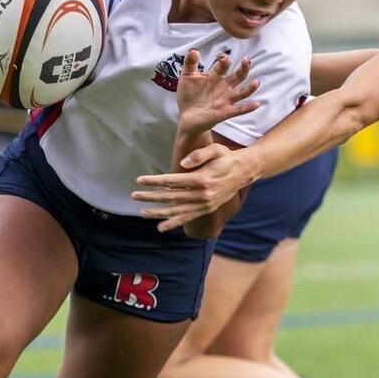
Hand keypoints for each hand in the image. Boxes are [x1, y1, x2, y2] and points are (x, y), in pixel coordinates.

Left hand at [133, 144, 253, 231]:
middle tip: (134, 195)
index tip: (139, 180)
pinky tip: (160, 227)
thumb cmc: (227, 158)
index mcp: (202, 179)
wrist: (244, 171)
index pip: (172, 181)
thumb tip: (182, 164)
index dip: (155, 181)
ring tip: (142, 212)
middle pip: (171, 197)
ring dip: (158, 212)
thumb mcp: (216, 150)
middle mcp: (202, 195)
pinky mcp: (206, 209)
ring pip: (177, 211)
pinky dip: (174, 223)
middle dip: (151, 196)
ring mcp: (205, 204)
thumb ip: (199, 155)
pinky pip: (188, 218)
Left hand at [175, 49, 259, 133]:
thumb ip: (190, 63)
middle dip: (242, 68)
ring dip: (250, 88)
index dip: (224, 60)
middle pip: (237, 76)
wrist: (186, 116)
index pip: (223, 65)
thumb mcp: (187, 77)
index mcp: (216, 77)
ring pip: (242, 92)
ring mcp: (226, 99)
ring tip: (256, 82)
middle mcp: (224, 87)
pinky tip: (256, 104)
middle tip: (246, 60)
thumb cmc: (189, 95)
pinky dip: (248, 107)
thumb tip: (194, 50)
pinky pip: (239, 109)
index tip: (222, 56)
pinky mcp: (225, 112)